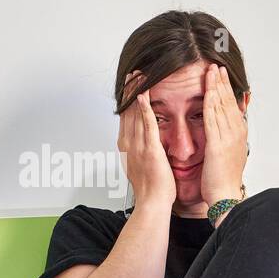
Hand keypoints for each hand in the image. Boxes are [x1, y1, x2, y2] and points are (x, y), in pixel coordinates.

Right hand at [117, 71, 176, 210]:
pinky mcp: (149, 149)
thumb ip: (141, 149)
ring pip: (134, 113)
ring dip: (135, 93)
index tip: (130, 85)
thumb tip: (144, 141)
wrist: (153, 203)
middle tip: (131, 73)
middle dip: (129, 91)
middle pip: (127, 111)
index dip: (127, 99)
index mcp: (127, 147)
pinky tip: (144, 95)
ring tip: (137, 76)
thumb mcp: (142, 164)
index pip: (126, 117)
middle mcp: (129, 144)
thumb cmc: (152, 188)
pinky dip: (144, 108)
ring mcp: (138, 146)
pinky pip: (146, 124)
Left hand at [200, 63, 247, 206]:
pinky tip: (208, 91)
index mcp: (237, 134)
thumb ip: (226, 137)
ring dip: (216, 87)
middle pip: (228, 101)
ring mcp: (228, 137)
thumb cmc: (223, 179)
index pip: (232, 105)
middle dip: (222, 82)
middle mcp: (235, 132)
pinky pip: (213, 119)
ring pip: (222, 106)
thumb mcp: (228, 153)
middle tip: (217, 65)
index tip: (221, 75)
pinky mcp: (217, 144)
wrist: (224, 195)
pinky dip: (211, 103)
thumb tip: (224, 127)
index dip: (226, 88)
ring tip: (212, 71)